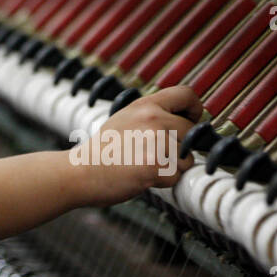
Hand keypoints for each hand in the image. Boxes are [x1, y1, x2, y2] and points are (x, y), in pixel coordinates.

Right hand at [72, 85, 203, 207]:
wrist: (82, 172)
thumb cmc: (103, 151)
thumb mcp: (125, 118)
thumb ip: (152, 115)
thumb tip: (185, 121)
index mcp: (145, 105)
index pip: (186, 94)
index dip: (194, 110)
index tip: (190, 121)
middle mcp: (152, 118)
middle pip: (191, 133)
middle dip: (180, 148)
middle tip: (155, 154)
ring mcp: (155, 141)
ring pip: (187, 159)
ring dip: (172, 168)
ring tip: (144, 165)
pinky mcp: (156, 165)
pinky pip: (176, 177)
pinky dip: (163, 182)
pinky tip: (142, 176)